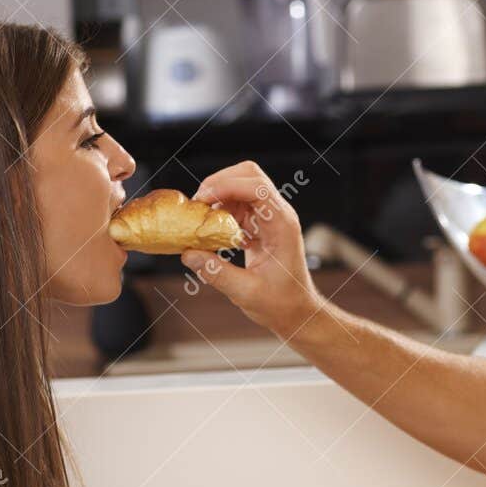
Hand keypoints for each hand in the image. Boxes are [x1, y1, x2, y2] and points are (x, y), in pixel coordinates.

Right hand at [181, 161, 325, 339]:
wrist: (297, 311)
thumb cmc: (281, 304)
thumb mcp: (246, 293)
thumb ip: (217, 273)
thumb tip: (188, 253)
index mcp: (282, 225)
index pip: (256, 187)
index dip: (226, 186)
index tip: (202, 200)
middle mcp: (278, 214)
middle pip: (249, 175)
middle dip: (219, 182)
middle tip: (197, 204)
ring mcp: (269, 217)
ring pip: (241, 186)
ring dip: (217, 197)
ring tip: (199, 220)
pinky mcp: (260, 224)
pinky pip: (237, 205)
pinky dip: (219, 211)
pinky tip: (209, 232)